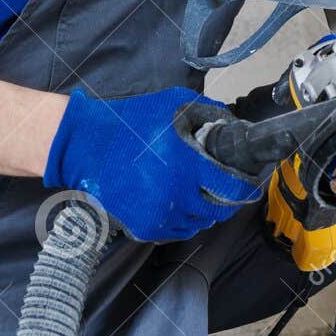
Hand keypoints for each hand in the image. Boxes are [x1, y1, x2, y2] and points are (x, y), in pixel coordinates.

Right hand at [43, 85, 263, 242]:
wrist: (87, 145)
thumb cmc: (132, 122)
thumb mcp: (173, 103)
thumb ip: (209, 111)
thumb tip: (236, 124)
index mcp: (187, 164)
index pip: (234, 187)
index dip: (245, 185)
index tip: (248, 181)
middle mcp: (177, 195)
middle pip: (219, 210)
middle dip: (226, 200)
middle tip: (223, 188)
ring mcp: (160, 215)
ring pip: (198, 223)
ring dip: (202, 210)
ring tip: (195, 193)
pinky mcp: (144, 228)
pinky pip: (176, 232)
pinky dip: (181, 221)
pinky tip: (175, 203)